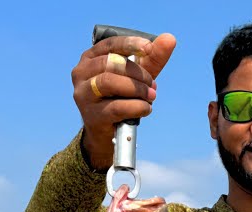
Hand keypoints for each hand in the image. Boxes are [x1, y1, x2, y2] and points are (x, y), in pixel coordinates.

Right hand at [72, 33, 176, 169]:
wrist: (107, 132)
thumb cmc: (121, 97)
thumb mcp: (137, 76)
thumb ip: (152, 58)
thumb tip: (170, 39)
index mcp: (91, 57)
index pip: (110, 44)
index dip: (130, 44)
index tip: (148, 48)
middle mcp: (81, 73)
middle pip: (110, 63)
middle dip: (137, 73)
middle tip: (152, 84)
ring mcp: (83, 94)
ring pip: (109, 82)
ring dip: (136, 89)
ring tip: (150, 96)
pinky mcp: (91, 115)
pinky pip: (116, 107)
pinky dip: (136, 107)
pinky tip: (146, 108)